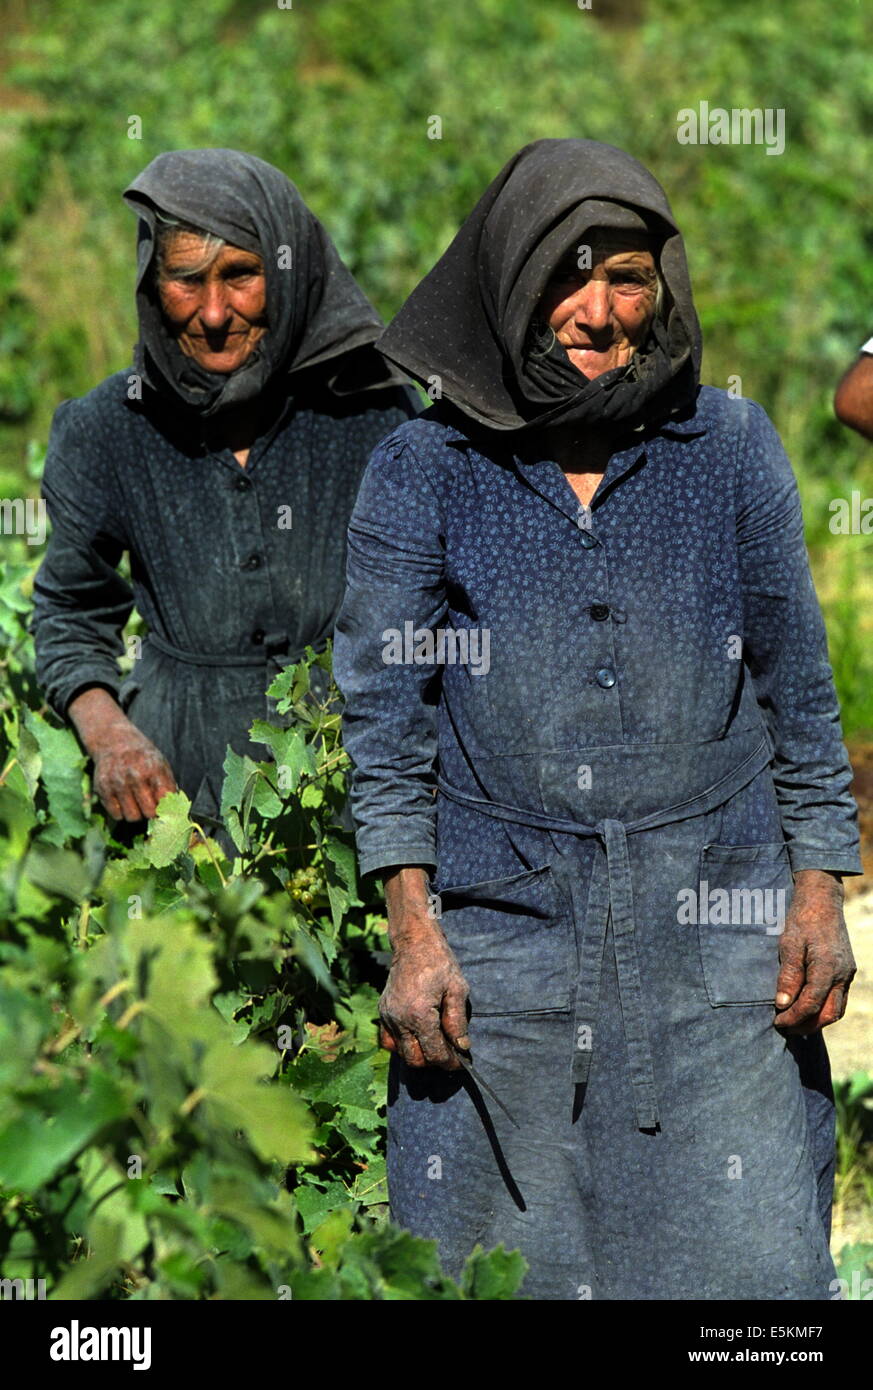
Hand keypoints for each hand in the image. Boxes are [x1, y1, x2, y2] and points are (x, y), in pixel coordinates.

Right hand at [92, 725, 176, 821]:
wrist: (114, 741)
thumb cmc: (142, 757)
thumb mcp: (161, 764)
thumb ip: (169, 786)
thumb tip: (175, 810)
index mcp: (153, 769)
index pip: (165, 800)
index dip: (167, 808)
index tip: (165, 808)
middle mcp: (134, 776)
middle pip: (148, 812)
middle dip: (152, 813)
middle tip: (150, 808)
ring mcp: (117, 782)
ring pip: (132, 817)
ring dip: (137, 814)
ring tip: (137, 805)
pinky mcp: (102, 788)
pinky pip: (116, 814)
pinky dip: (122, 813)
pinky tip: (124, 802)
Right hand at [379, 929, 470, 1069]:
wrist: (414, 943)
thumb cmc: (439, 963)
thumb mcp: (457, 989)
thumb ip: (458, 1021)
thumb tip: (462, 1046)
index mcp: (419, 1015)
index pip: (434, 1054)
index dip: (450, 1062)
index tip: (461, 1061)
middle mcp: (399, 1020)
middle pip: (415, 1060)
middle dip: (433, 1061)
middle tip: (448, 1052)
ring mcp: (388, 1017)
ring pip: (401, 1053)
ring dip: (418, 1054)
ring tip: (434, 1043)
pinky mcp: (383, 1012)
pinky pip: (388, 1041)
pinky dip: (402, 1045)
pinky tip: (417, 1036)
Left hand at [774, 870, 855, 1033]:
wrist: (823, 900)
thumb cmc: (802, 919)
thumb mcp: (789, 944)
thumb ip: (788, 976)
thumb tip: (783, 1004)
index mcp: (827, 968)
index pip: (811, 1004)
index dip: (793, 1018)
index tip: (777, 1022)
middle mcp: (842, 974)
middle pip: (829, 1014)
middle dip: (807, 1026)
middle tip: (784, 1028)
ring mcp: (848, 973)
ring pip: (837, 1009)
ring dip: (817, 1021)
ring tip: (795, 1023)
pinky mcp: (847, 971)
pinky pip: (839, 998)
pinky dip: (825, 1009)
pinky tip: (808, 1009)